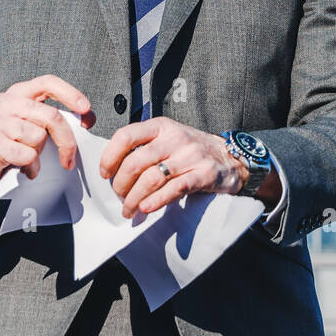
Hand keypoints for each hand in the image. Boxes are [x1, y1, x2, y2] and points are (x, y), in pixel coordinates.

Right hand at [0, 75, 94, 207]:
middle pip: (50, 116)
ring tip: (28, 158)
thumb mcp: (34, 126)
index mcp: (20, 93)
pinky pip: (26, 155)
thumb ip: (57, 119)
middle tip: (69, 159)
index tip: (86, 110)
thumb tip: (90, 118)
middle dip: (66, 140)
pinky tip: (23, 169)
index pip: (48, 82)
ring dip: (39, 155)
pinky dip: (31, 167)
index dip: (70, 93)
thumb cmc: (11, 145)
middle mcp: (7, 102)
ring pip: (38, 137)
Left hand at [98, 116, 246, 218]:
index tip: (105, 173)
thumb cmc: (191, 149)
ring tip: (129, 210)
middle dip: (121, 184)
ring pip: (151, 178)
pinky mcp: (202, 174)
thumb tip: (113, 168)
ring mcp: (189, 156)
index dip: (110, 156)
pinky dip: (156, 201)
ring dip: (134, 198)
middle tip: (120, 197)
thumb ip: (144, 146)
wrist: (230, 157)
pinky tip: (146, 209)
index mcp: (161, 126)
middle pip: (135, 162)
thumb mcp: (168, 137)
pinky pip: (174, 189)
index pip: (126, 136)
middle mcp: (174, 138)